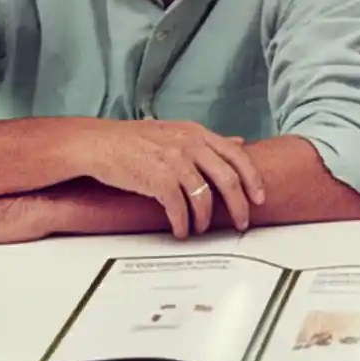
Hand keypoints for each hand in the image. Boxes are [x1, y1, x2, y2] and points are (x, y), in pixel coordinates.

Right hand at [71, 120, 264, 237]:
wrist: (99, 143)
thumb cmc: (135, 140)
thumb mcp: (177, 131)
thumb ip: (208, 140)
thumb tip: (239, 143)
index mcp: (198, 133)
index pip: (237, 156)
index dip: (253, 179)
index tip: (260, 198)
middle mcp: (190, 144)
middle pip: (228, 179)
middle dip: (239, 206)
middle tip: (241, 223)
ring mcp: (175, 161)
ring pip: (205, 198)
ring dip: (206, 219)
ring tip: (201, 228)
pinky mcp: (158, 179)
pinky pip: (180, 208)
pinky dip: (183, 224)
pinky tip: (181, 230)